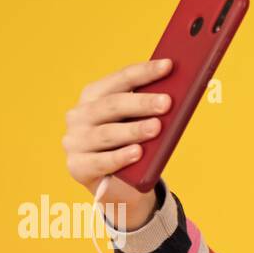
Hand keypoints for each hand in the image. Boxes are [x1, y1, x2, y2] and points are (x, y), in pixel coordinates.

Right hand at [62, 58, 173, 228]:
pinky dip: (121, 156)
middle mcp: (79, 116)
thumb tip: (178, 95)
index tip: (169, 66)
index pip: (120, 79)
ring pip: (107, 133)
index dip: (145, 72)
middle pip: (112, 105)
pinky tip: (138, 153)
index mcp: (93, 96)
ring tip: (157, 128)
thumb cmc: (133, 147)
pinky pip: (101, 161)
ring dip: (133, 130)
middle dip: (141, 103)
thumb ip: (150, 110)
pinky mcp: (77, 167)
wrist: (120, 187)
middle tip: (167, 102)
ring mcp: (74, 141)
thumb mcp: (140, 125)